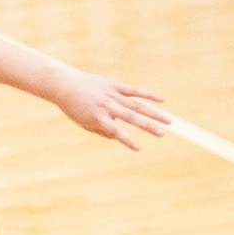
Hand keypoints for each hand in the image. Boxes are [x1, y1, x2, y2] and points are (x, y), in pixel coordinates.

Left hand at [49, 68, 171, 150]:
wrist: (66, 85)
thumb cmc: (74, 108)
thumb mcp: (84, 123)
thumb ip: (103, 131)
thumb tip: (119, 137)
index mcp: (98, 117)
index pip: (116, 131)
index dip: (127, 140)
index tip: (138, 149)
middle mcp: (107, 106)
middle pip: (131, 117)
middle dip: (147, 126)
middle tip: (162, 134)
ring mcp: (112, 95)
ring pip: (137, 104)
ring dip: (154, 113)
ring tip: (168, 121)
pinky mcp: (114, 86)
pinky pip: (134, 91)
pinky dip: (148, 95)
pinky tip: (161, 101)